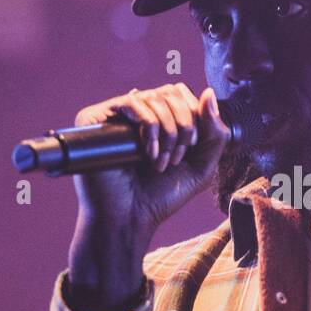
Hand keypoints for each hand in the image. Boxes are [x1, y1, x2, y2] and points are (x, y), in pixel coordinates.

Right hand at [66, 83, 229, 310]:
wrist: (129, 218)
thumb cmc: (160, 196)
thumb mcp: (201, 166)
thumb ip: (214, 132)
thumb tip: (209, 92)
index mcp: (157, 118)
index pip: (181, 94)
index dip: (194, 117)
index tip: (192, 149)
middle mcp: (135, 113)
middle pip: (171, 93)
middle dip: (184, 126)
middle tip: (177, 159)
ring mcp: (115, 114)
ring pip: (154, 97)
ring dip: (168, 132)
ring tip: (161, 163)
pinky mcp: (95, 119)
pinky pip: (131, 102)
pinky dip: (149, 127)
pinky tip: (148, 153)